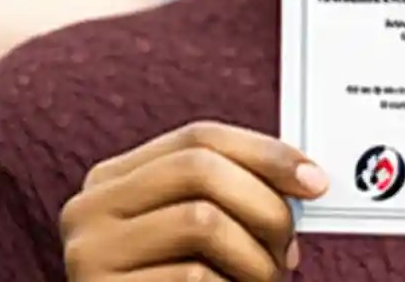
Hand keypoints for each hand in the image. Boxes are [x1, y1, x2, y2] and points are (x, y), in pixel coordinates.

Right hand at [59, 121, 329, 280]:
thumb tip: (305, 179)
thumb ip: (233, 197)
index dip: (267, 153)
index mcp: (116, 179)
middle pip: (200, 168)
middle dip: (265, 204)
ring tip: (265, 280)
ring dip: (254, 256)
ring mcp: (89, 253)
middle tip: (290, 247)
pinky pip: (193, 277)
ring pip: (202, 219)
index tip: (316, 182)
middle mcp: (90, 207)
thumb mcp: (199, 236)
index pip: (199, 137)